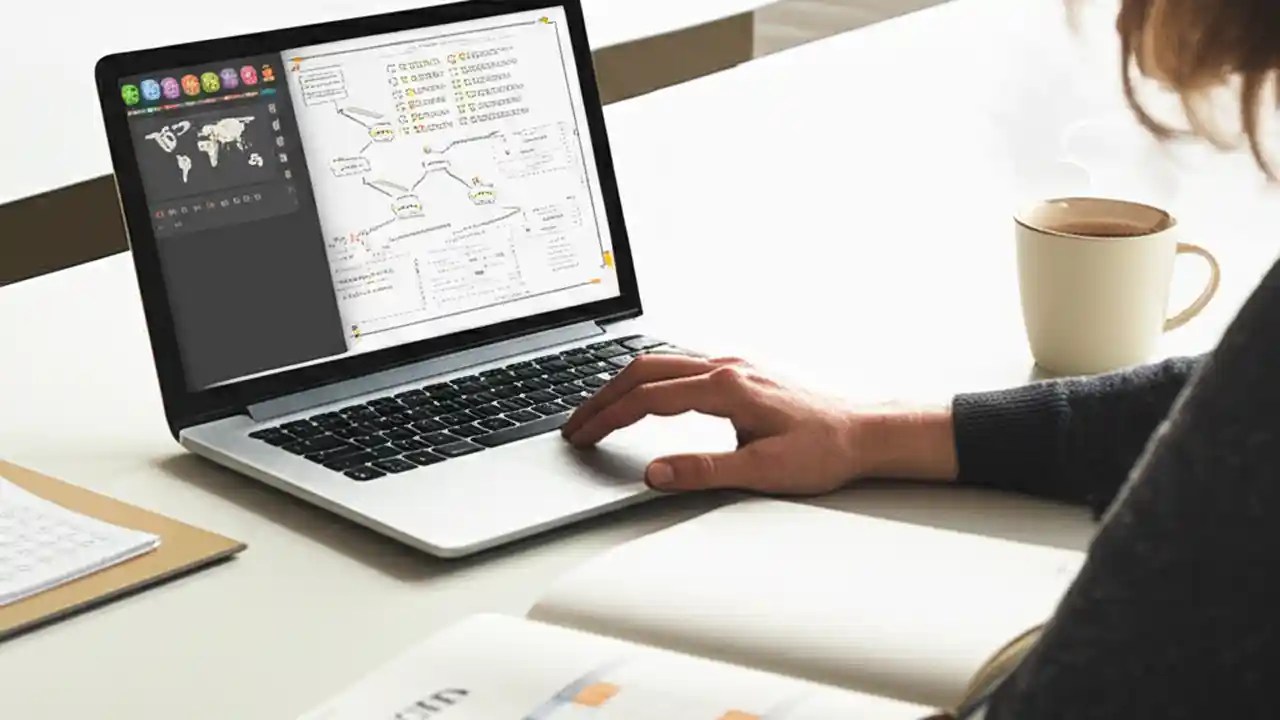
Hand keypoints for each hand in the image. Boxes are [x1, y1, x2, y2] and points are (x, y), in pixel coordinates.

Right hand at [560, 353, 958, 493]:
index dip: (607, 418)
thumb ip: (703, 471)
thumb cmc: (823, 450)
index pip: (648, 398)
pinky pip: (680, 364)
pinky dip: (647, 378)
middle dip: (602, 397)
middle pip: (643, 370)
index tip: (581, 436)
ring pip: (660, 362)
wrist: (865, 432)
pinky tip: (642, 393)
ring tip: (597, 410)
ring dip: (622, 384)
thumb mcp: (762, 471)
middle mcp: (726, 367)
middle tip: (574, 425)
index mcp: (726, 387)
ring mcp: (734, 365)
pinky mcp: (741, 371)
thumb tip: (654, 473)